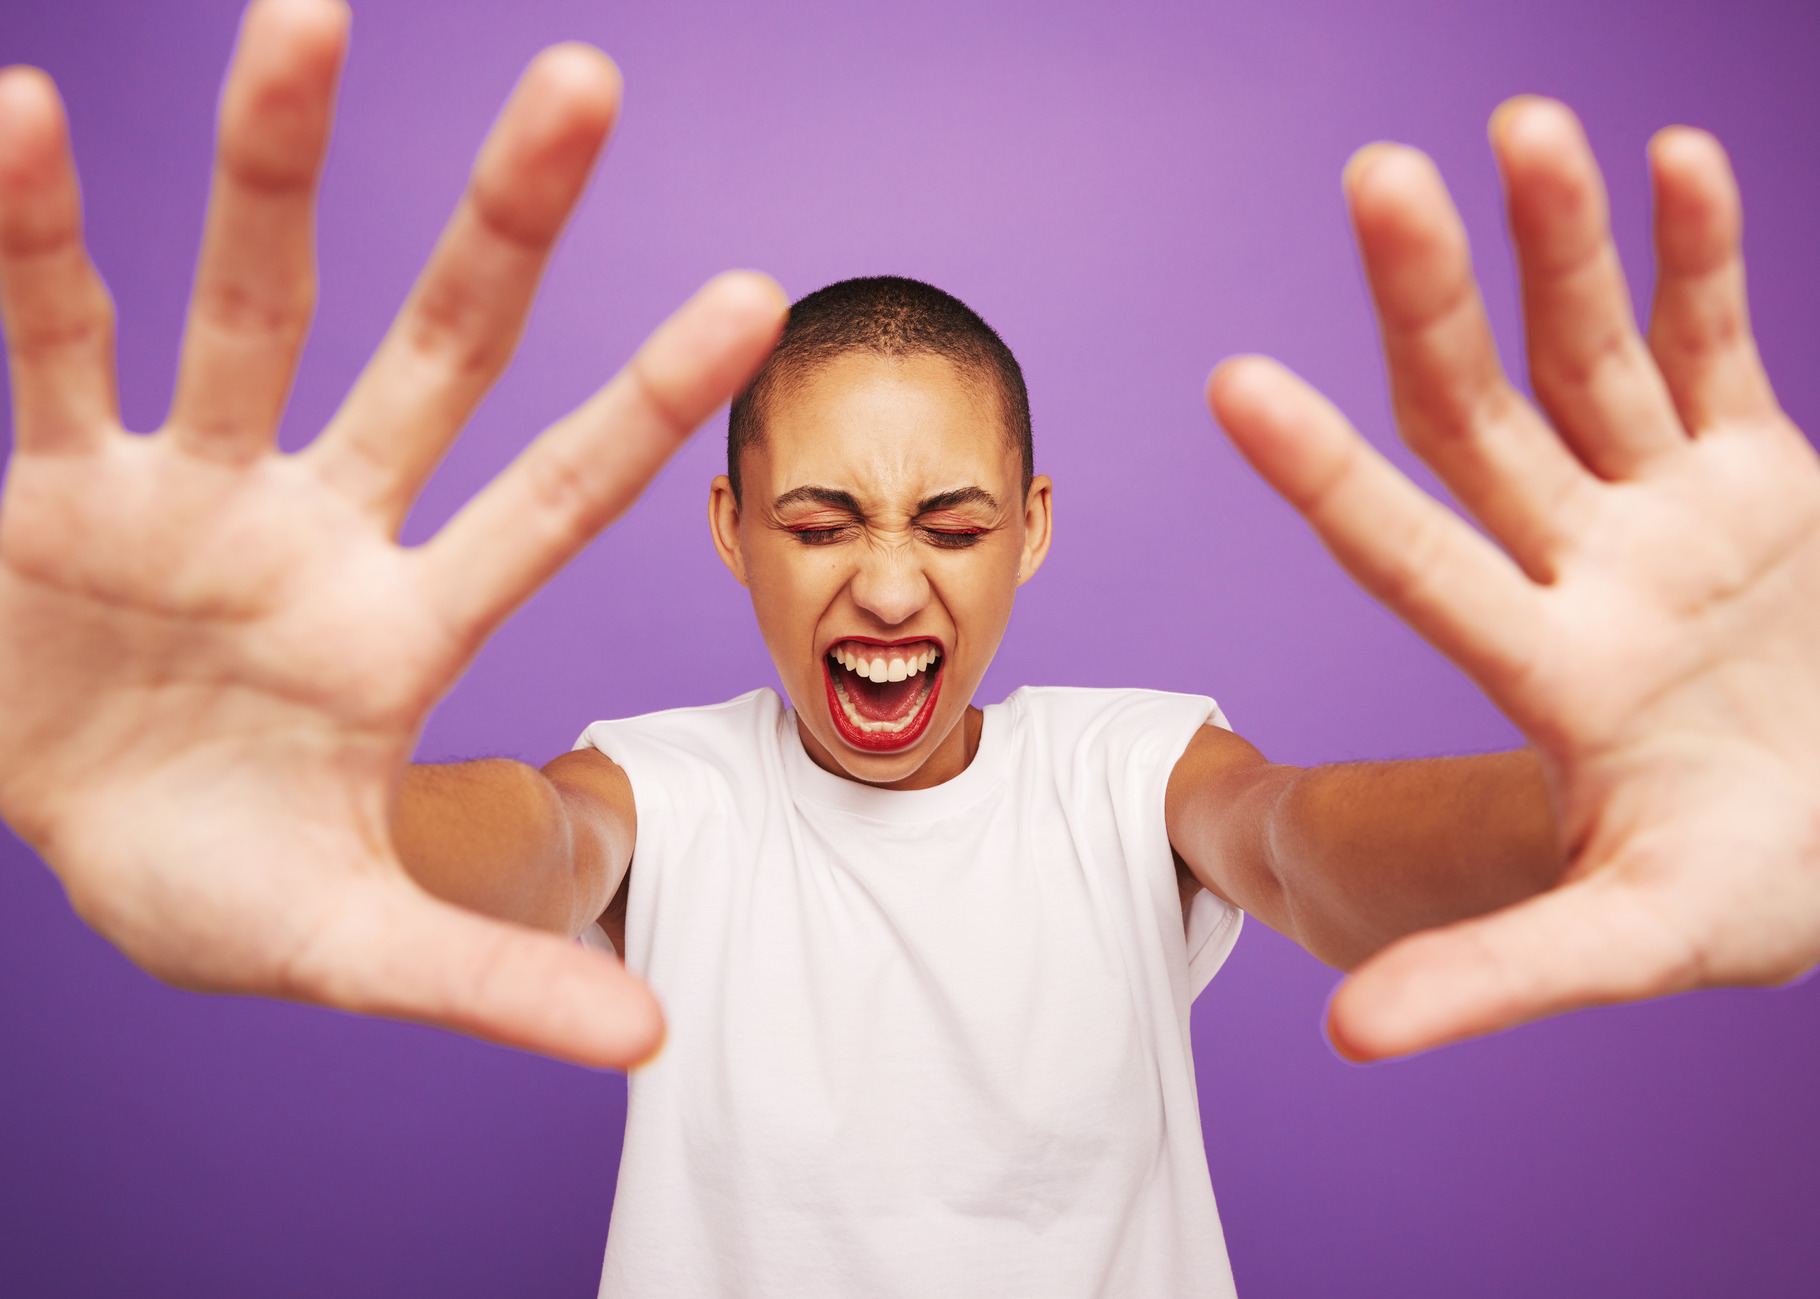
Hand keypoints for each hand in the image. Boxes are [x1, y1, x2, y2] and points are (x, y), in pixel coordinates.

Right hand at [0, 0, 783, 1066]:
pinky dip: (31, 241)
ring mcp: (190, 487)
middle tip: (586, 80)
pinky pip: (47, 340)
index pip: (556, 498)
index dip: (645, 403)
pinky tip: (14, 116)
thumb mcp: (354, 939)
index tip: (756, 293)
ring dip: (272, 165)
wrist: (60, 833)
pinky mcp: (54, 483)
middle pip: (435, 353)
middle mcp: (320, 525)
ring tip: (307, 16)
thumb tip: (652, 1045)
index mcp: (409, 627)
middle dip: (506, 226)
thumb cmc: (217, 876)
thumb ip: (489, 980)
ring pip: (247, 306)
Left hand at [1208, 97, 1819, 1059]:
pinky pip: (1724, 346)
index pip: (1409, 552)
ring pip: (1598, 353)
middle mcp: (1584, 567)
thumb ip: (1499, 976)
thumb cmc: (1760, 894)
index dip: (1327, 477)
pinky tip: (1677, 158)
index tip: (1233, 384)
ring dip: (1563, 242)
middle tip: (1371, 181)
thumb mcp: (1638, 937)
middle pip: (1482, 415)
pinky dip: (1706, 257)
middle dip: (1432, 301)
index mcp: (1544, 667)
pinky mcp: (1766, 474)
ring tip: (1521, 124)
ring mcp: (1672, 511)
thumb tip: (1345, 1042)